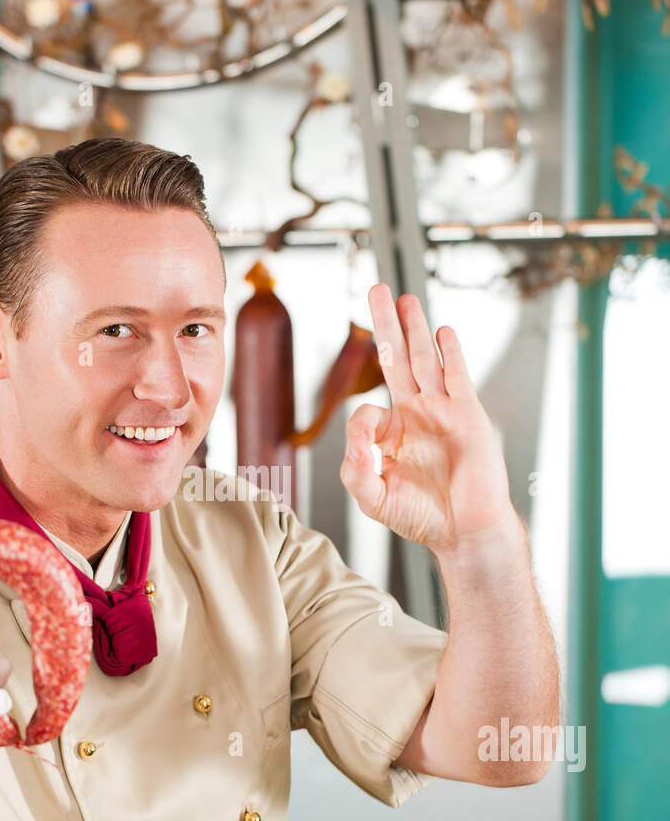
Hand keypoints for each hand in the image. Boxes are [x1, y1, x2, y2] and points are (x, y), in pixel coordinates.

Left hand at [339, 284, 513, 554]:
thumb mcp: (373, 497)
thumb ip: (355, 468)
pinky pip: (457, 375)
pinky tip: (442, 330)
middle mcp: (415, 415)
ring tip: (405, 297)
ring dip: (415, 327)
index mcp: (391, 435)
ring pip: (425, 359)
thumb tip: (354, 432)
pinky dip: (450, 352)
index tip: (370, 447)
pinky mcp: (467, 414)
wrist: (464, 530)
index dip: (364, 422)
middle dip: (385, 324)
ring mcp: (442, 411)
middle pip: (395, 359)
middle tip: (376, 290)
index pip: (368, 409)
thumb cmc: (421, 517)